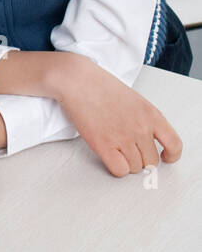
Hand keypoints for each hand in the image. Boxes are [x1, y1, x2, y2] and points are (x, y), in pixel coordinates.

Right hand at [51, 57, 182, 176]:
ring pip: (136, 167)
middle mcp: (141, 128)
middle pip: (152, 160)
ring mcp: (123, 138)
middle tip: (131, 152)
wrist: (78, 81)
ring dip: (128, 163)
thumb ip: (144, 119)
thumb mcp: (134, 100)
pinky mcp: (104, 145)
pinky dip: (117, 168)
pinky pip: (120, 170)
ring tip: (117, 151)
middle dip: (142, 159)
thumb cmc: (100, 85)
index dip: (171, 155)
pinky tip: (111, 157)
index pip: (174, 144)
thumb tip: (146, 138)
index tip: (166, 157)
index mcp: (152, 115)